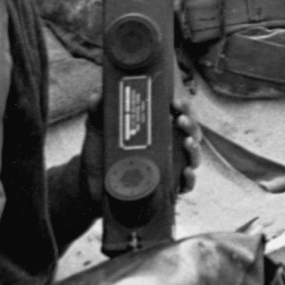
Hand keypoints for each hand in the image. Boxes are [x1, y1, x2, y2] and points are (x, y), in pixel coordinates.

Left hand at [78, 97, 199, 202]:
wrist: (91, 188)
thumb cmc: (100, 157)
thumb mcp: (100, 134)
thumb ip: (99, 114)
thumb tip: (96, 96)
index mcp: (157, 130)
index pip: (178, 114)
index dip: (183, 107)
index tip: (176, 101)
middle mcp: (168, 147)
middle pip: (189, 133)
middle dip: (190, 124)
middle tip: (180, 119)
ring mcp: (169, 168)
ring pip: (192, 156)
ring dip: (194, 148)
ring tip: (187, 142)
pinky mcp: (167, 188)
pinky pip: (186, 185)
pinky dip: (190, 179)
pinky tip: (186, 172)